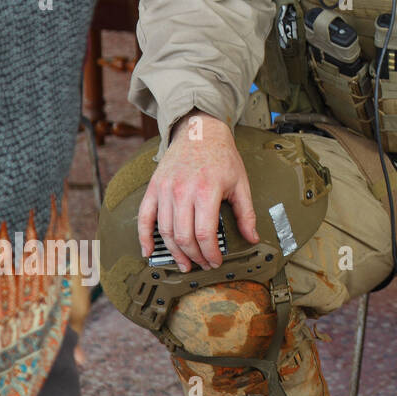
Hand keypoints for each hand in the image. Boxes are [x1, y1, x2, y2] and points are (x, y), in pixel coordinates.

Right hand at [137, 113, 257, 271]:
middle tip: (202, 264)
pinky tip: (148, 251)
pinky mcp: (154, 188)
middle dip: (194, 256)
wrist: (200, 131)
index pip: (205, 233)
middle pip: (184, 236)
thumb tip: (252, 237)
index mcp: (207, 191)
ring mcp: (165, 189)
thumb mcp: (241, 183)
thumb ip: (246, 213)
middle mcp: (183, 191)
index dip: (210, 253)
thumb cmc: (222, 156)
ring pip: (165, 231)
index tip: (215, 261)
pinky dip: (144, 237)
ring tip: (184, 263)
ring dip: (173, 252)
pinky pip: (144, 217)